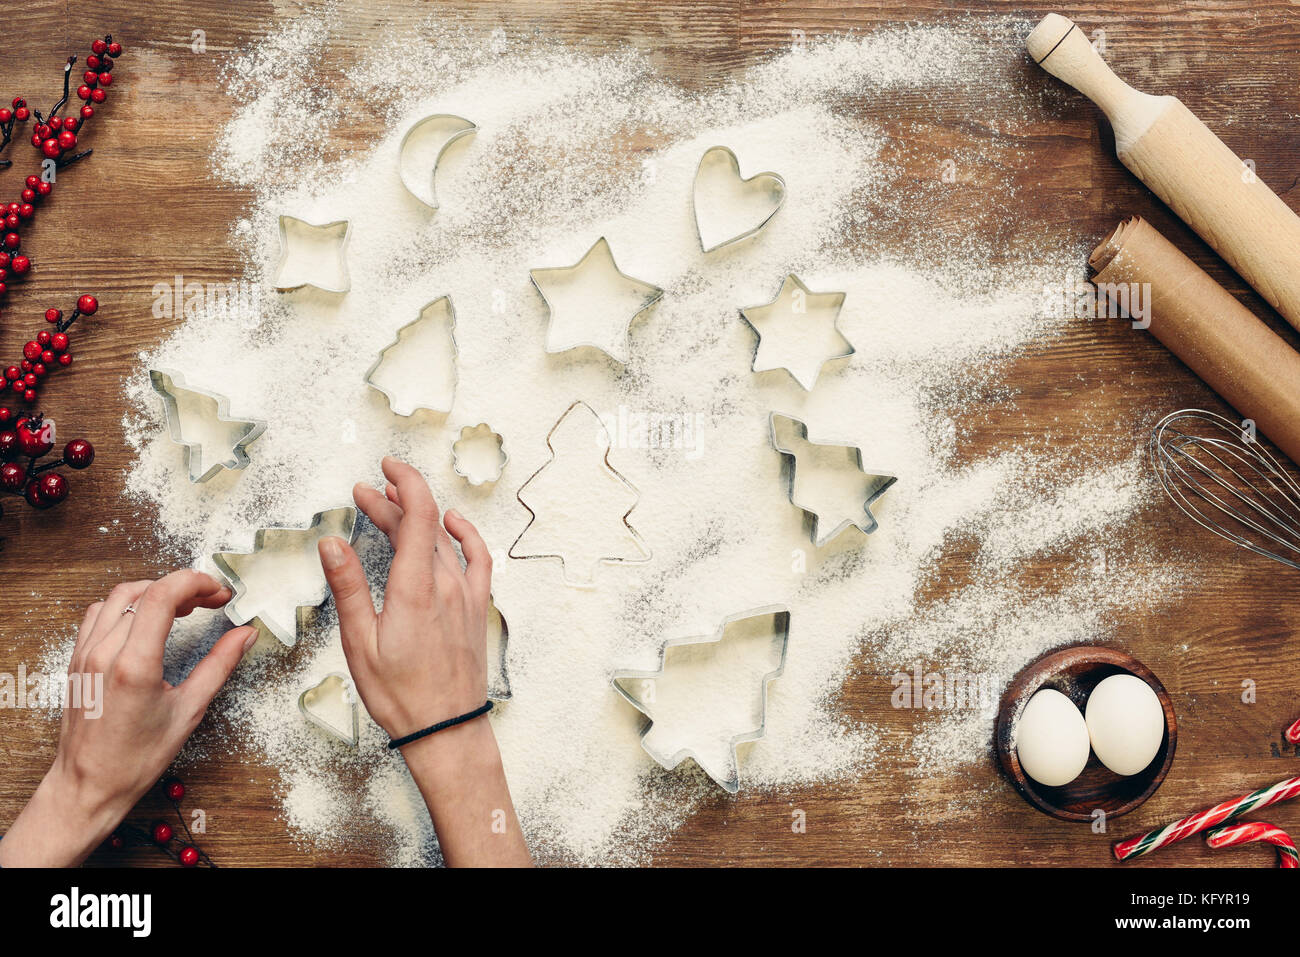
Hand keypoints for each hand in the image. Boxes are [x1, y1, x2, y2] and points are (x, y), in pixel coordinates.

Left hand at [0, 570, 255, 866]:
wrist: (88, 785)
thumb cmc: (136, 758)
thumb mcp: (189, 711)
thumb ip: (219, 665)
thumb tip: (245, 635)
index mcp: (134, 665)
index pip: (162, 595)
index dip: (196, 583)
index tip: (219, 593)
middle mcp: (104, 652)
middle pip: (144, 591)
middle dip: (183, 587)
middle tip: (210, 601)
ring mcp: (85, 654)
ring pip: (119, 597)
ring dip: (154, 592)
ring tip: (182, 608)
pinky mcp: (77, 660)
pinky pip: (98, 614)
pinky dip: (127, 606)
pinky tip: (147, 622)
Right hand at [319, 456, 492, 737]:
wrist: (446, 730)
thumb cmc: (400, 694)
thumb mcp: (360, 643)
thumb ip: (349, 587)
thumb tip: (332, 542)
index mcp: (415, 588)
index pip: (418, 514)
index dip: (404, 482)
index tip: (384, 468)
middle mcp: (446, 584)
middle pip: (424, 525)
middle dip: (392, 502)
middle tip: (364, 493)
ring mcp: (466, 595)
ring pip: (444, 540)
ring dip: (419, 517)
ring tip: (393, 504)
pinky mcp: (476, 608)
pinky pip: (477, 559)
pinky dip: (466, 535)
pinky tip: (452, 524)